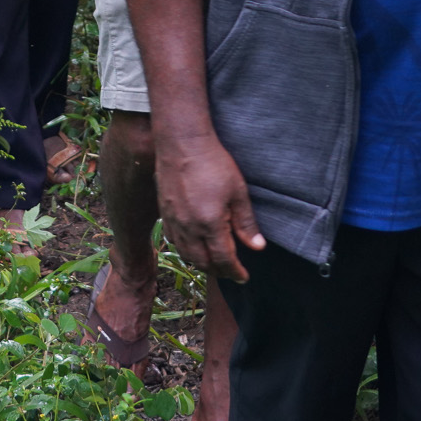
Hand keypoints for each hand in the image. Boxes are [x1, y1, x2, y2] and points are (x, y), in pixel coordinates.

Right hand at [156, 133, 264, 281]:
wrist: (182, 143)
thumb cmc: (213, 163)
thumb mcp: (238, 192)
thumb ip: (246, 222)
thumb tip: (257, 247)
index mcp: (210, 223)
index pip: (223, 259)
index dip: (235, 271)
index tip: (244, 277)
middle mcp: (188, 228)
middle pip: (203, 262)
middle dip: (219, 271)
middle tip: (232, 273)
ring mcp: (173, 221)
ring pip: (186, 254)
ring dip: (202, 263)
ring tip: (215, 263)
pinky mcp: (164, 213)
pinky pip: (174, 241)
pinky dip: (186, 250)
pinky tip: (194, 246)